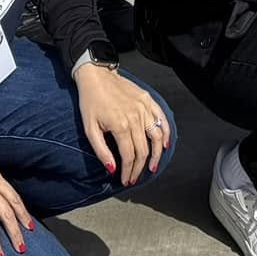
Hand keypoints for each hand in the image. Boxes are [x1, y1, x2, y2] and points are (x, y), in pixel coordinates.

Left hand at [74, 65, 167, 186]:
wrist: (96, 75)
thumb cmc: (91, 101)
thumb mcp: (89, 128)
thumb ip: (101, 151)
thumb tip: (112, 169)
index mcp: (120, 125)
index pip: (129, 156)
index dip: (128, 171)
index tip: (125, 180)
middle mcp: (135, 117)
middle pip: (143, 150)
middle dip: (140, 168)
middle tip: (135, 178)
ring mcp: (144, 108)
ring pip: (157, 137)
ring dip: (157, 154)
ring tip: (153, 166)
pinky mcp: (147, 100)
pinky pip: (161, 118)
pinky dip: (166, 132)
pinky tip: (165, 143)